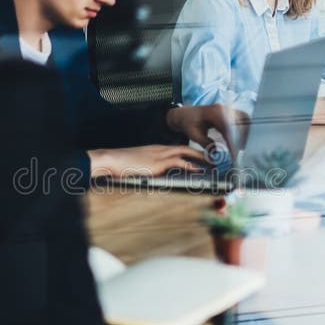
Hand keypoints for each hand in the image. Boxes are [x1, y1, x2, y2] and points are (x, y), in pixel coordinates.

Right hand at [88, 145, 208, 178]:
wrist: (111, 160)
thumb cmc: (122, 165)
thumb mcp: (139, 166)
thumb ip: (150, 169)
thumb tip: (158, 177)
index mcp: (156, 149)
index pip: (178, 148)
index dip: (191, 153)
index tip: (201, 158)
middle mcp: (160, 149)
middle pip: (185, 148)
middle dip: (200, 153)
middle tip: (212, 159)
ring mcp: (159, 154)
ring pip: (185, 152)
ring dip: (200, 158)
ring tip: (211, 164)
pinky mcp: (157, 163)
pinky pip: (178, 162)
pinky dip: (190, 165)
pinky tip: (198, 170)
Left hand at [166, 104, 250, 157]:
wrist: (185, 114)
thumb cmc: (188, 123)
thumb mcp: (194, 135)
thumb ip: (206, 144)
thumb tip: (217, 155)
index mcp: (214, 113)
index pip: (228, 127)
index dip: (233, 141)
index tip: (234, 154)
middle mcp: (223, 109)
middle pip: (240, 121)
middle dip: (242, 136)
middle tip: (240, 151)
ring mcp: (227, 109)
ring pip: (244, 119)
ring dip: (245, 132)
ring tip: (240, 147)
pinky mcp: (229, 112)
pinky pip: (241, 119)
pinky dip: (243, 129)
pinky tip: (239, 141)